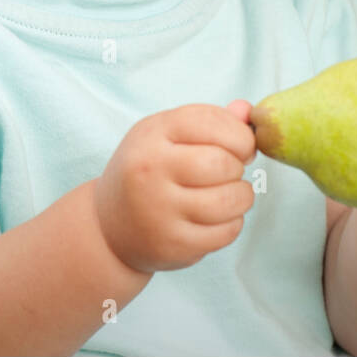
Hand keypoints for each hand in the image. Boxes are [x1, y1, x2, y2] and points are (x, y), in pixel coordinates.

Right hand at [93, 100, 256, 272]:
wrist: (109, 227)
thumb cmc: (147, 172)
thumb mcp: (165, 136)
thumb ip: (209, 121)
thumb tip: (247, 111)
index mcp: (151, 135)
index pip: (210, 122)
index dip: (239, 134)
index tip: (241, 145)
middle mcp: (151, 171)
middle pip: (223, 163)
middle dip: (238, 166)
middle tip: (230, 171)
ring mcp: (160, 211)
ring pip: (230, 200)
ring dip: (242, 196)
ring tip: (230, 193)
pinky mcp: (174, 245)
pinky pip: (227, 231)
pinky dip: (232, 222)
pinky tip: (217, 217)